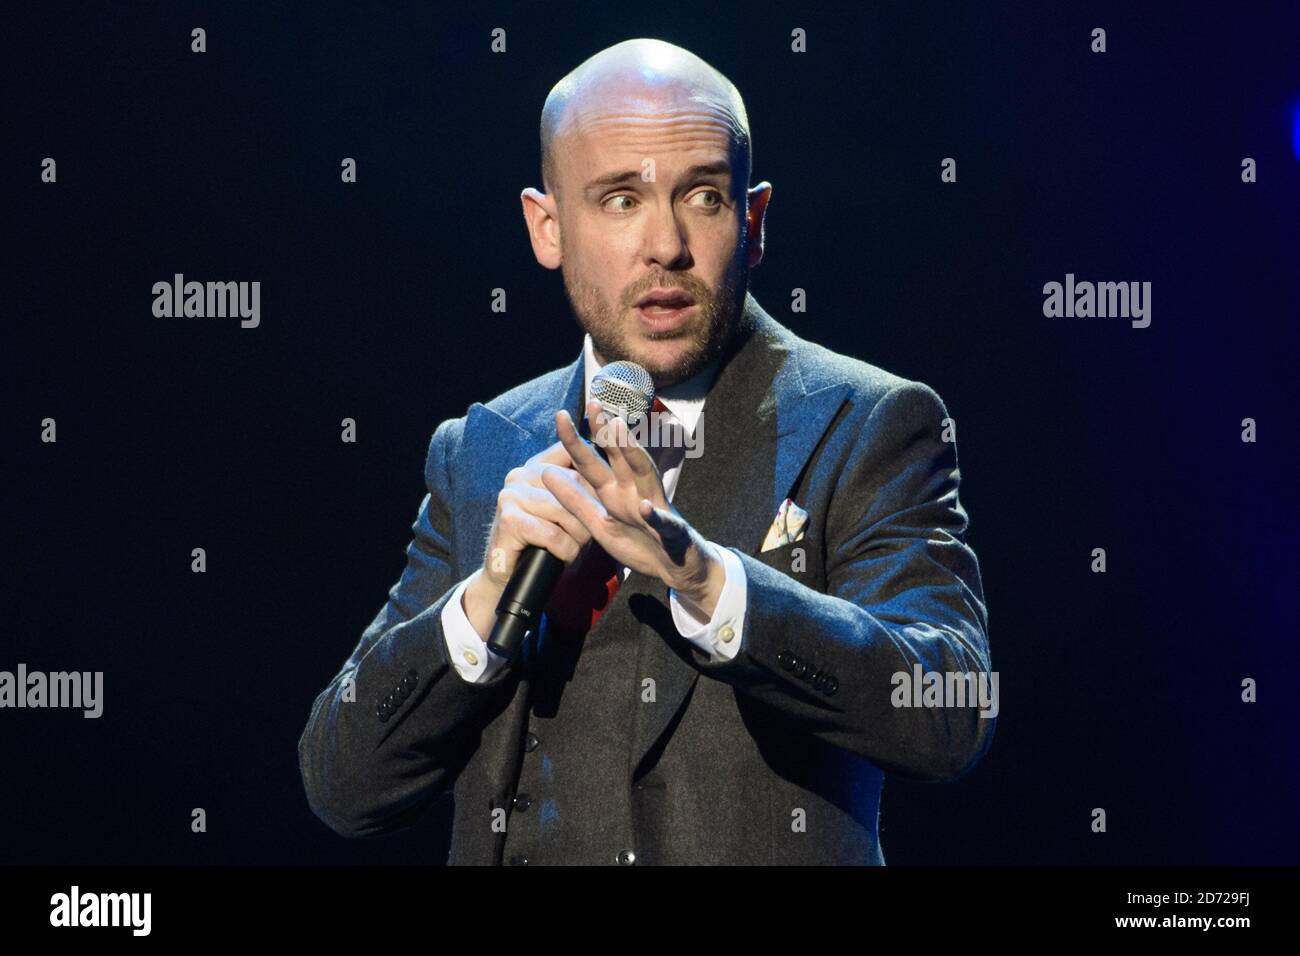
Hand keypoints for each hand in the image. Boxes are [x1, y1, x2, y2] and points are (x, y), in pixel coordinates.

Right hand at [462, 439, 598, 638]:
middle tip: (589, 535)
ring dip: (578, 536)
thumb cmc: (543, 542)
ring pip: (565, 511)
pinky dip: (565, 551)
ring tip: (574, 548)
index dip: (591, 468)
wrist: (507, 575)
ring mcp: (511, 496)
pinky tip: (563, 557)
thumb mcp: (562, 511)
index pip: (568, 452)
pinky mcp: (509, 520)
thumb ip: (576, 488)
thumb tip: (610, 473)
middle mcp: (519, 475)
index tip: (600, 492)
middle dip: (588, 513)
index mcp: (533, 467)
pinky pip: (553, 535)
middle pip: (573, 483)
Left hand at [539, 400, 723, 612]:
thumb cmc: (639, 541)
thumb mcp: (600, 524)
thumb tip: (547, 473)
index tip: (561, 416)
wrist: (675, 567)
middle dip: (608, 432)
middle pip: (620, 457)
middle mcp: (635, 491)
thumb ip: (576, 500)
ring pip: (644, 475)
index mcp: (616, 491)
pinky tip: (645, 507)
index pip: (593, 462)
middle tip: (594, 406)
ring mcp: (655, 508)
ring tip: (619, 431)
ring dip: (633, 453)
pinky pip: (663, 523)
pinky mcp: (671, 532)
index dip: (576, 441)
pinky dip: (655, 516)